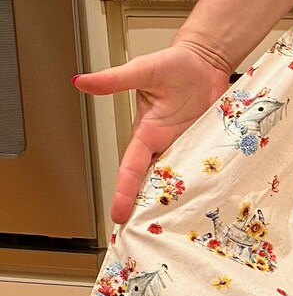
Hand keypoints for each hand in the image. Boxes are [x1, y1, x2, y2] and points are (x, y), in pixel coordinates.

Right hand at [74, 43, 231, 224]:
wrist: (205, 61)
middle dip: (148, 207)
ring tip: (176, 227)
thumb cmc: (172, 65)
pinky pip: (205, 167)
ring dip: (178, 200)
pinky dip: (205, 183)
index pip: (132, 168)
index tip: (117, 214)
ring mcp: (187, 146)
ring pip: (180, 180)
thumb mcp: (142, 71)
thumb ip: (114, 80)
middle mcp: (165, 145)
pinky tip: (208, 201)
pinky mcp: (208, 144)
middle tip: (146, 234)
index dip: (124, 191)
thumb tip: (81, 81)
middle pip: (154, 182)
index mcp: (146, 133)